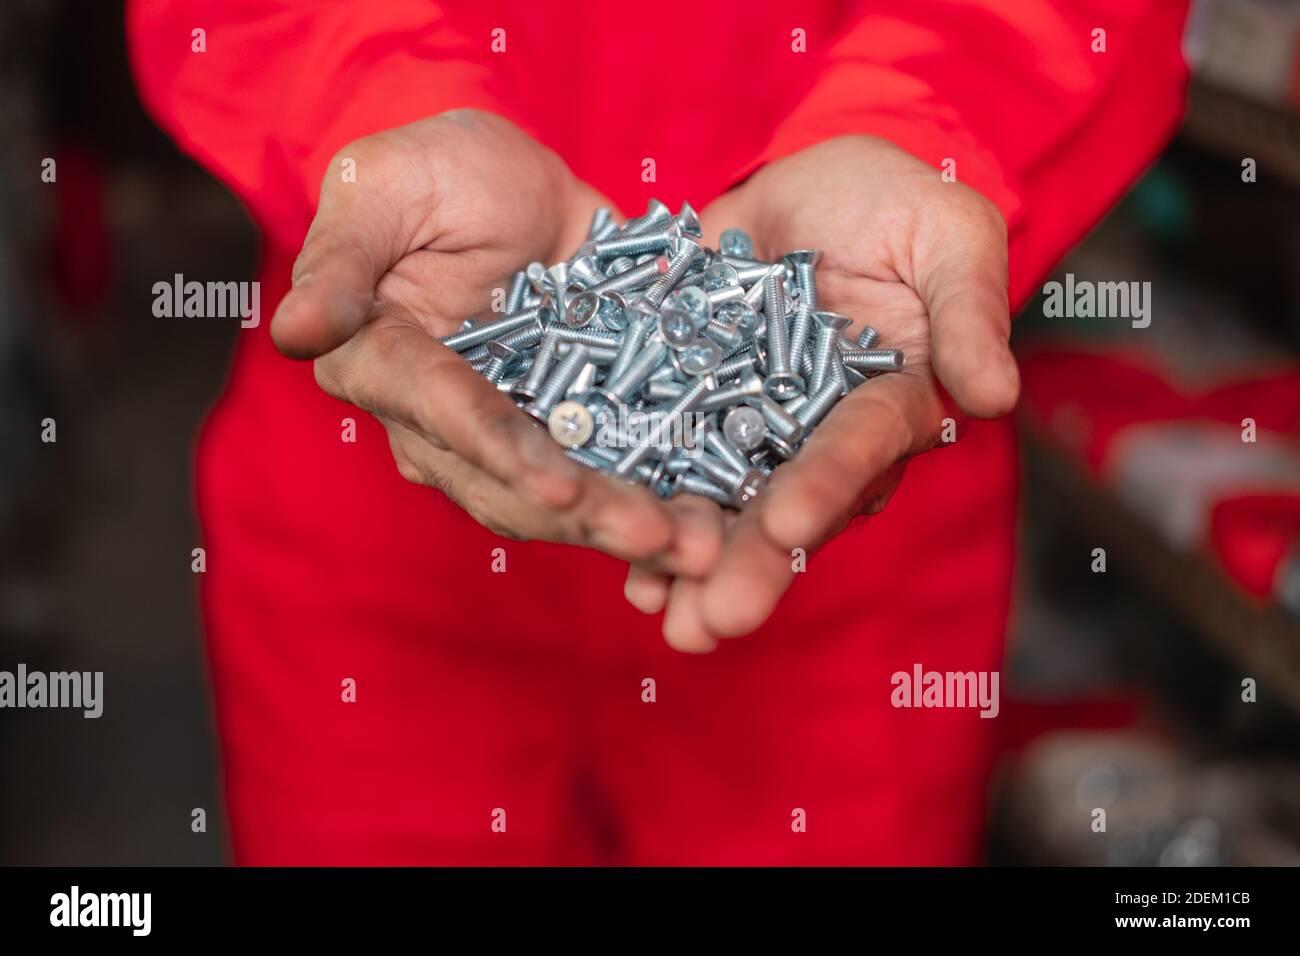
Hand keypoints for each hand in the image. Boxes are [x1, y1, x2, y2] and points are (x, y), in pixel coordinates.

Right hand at [271, 110, 716, 571]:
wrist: (507, 183)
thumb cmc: (428, 173)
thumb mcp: (381, 190)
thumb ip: (343, 261)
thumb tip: (293, 329)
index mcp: (384, 368)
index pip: (445, 416)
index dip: (502, 453)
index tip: (558, 491)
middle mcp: (443, 424)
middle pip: (512, 485)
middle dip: (588, 514)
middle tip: (662, 535)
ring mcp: (513, 436)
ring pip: (568, 500)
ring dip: (635, 525)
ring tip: (705, 544)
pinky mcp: (575, 430)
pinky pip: (618, 473)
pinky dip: (667, 500)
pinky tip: (718, 523)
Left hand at [624, 135, 1019, 649]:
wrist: (818, 182)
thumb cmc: (903, 203)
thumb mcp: (949, 240)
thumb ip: (967, 315)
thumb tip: (994, 397)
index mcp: (887, 404)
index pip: (860, 449)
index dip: (825, 485)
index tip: (785, 524)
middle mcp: (818, 433)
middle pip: (787, 507)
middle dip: (751, 566)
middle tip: (711, 624)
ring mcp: (753, 426)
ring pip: (723, 502)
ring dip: (690, 563)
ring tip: (659, 618)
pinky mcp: (695, 403)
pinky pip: (667, 458)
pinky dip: (643, 502)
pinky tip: (610, 549)